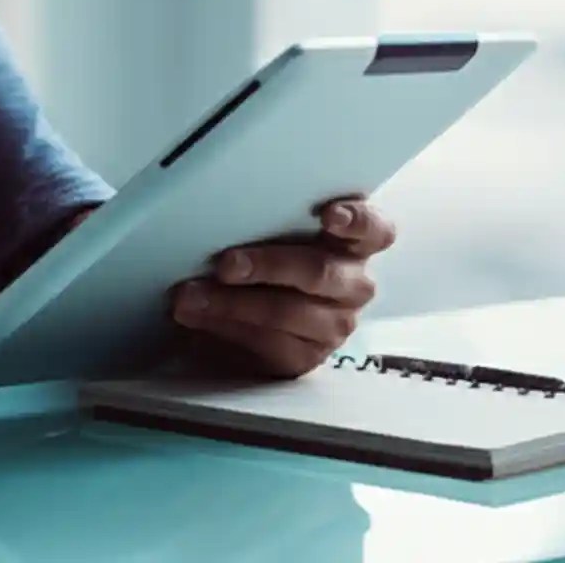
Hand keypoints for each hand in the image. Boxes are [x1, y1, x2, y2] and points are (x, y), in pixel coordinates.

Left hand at [171, 199, 395, 377]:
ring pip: (288, 312)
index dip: (356, 221)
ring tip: (191, 295)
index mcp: (355, 244)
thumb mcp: (272, 231)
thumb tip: (217, 208)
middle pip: (320, 272)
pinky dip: (227, 328)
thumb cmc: (266, 256)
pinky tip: (200, 317)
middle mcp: (353, 285)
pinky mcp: (308, 357)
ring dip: (233, 303)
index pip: (374, 229)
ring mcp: (335, 325)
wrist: (244, 311)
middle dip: (267, 265)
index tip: (328, 216)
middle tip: (225, 264)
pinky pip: (269, 345)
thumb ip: (269, 219)